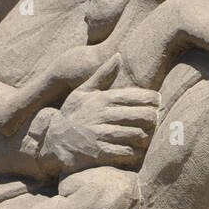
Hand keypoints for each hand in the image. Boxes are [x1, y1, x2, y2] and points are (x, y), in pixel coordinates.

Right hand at [40, 56, 158, 175]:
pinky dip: (136, 152)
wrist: (51, 143)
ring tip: (147, 134)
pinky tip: (136, 149)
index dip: (153, 100)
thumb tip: (118, 55)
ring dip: (147, 136)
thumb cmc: (72, 115)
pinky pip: (128, 152)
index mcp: (101, 99)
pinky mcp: (98, 153)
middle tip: (155, 120)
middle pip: (143, 116)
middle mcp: (101, 116)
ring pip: (139, 134)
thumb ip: (103, 75)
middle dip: (154, 119)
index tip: (157, 103)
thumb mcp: (83, 92)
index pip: (137, 96)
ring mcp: (100, 135)